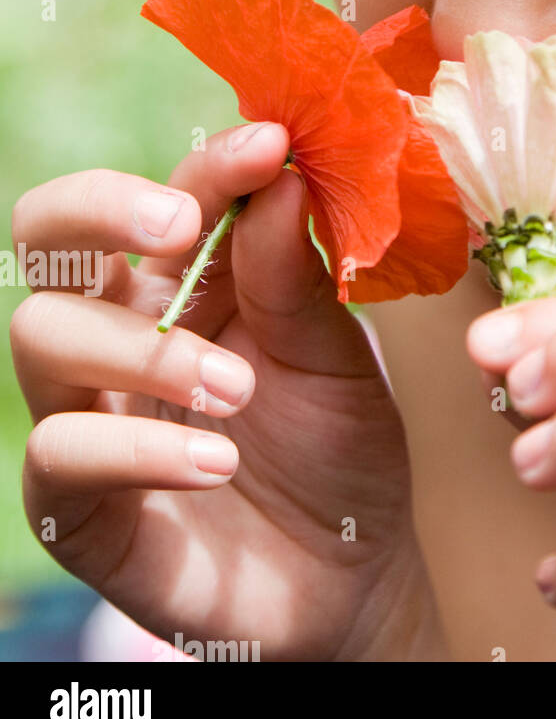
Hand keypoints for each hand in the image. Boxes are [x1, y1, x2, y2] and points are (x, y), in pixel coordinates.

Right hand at [10, 124, 440, 660]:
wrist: (351, 573)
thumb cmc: (340, 448)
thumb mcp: (338, 355)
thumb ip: (296, 274)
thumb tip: (278, 172)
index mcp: (189, 286)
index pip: (164, 198)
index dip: (207, 164)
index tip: (270, 145)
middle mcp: (124, 335)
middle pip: (47, 238)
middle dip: (102, 209)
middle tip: (183, 227)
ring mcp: (93, 415)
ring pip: (41, 337)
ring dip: (144, 350)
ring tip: (237, 390)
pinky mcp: (79, 506)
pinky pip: (58, 451)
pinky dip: (135, 448)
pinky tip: (217, 461)